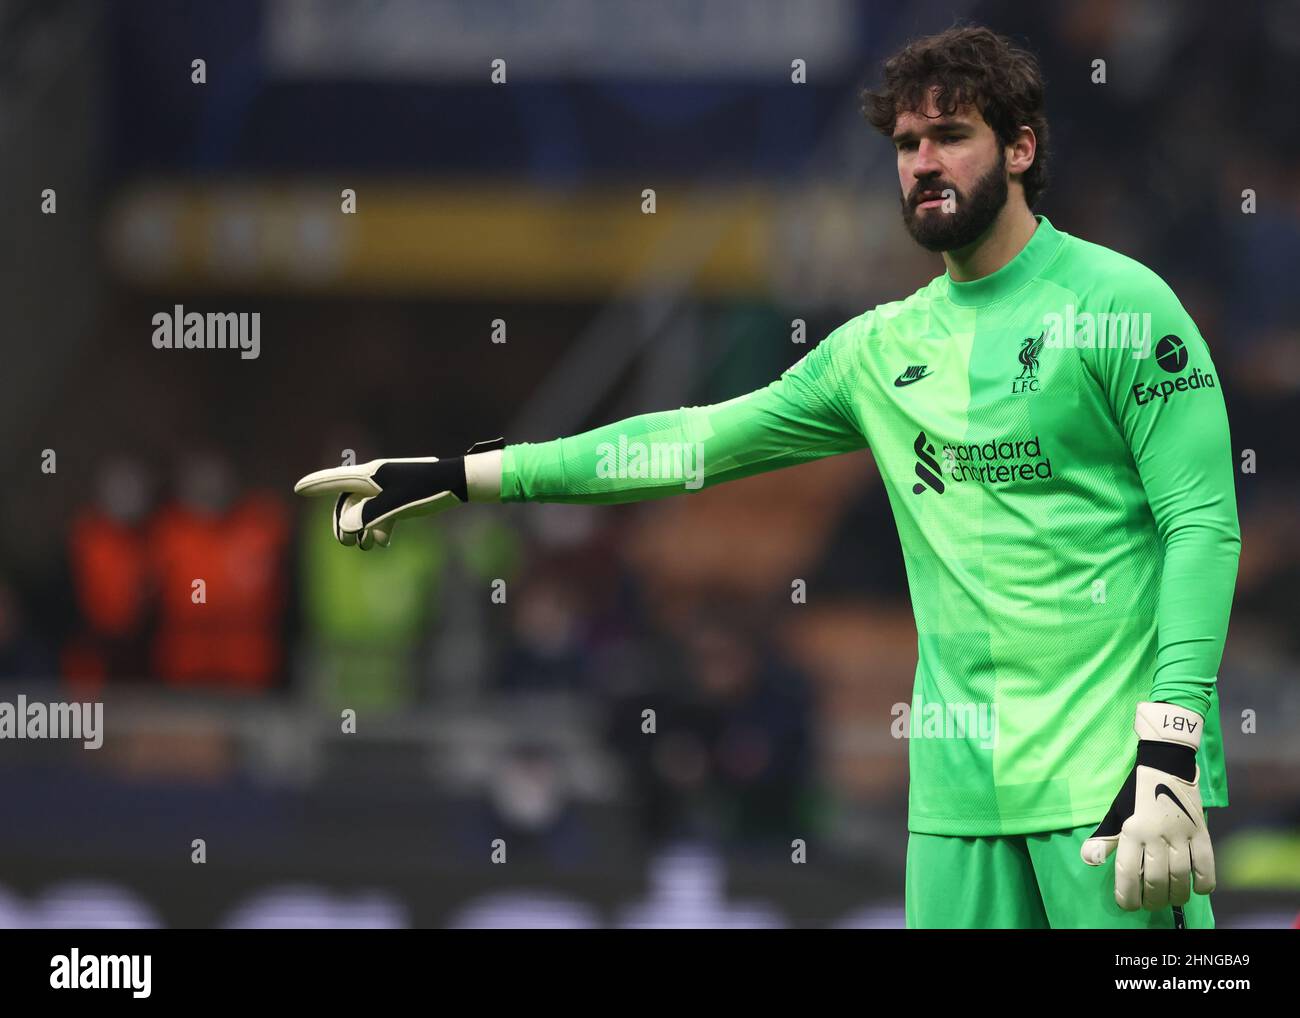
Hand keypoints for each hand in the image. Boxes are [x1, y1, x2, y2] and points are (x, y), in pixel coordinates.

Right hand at [294, 457, 467, 548]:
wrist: (458, 483)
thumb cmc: (427, 490)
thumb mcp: (398, 504)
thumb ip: (370, 514)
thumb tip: (346, 526)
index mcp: (371, 475)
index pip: (337, 479)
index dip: (317, 484)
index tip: (298, 488)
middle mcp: (376, 480)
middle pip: (348, 501)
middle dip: (344, 522)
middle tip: (346, 541)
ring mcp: (389, 490)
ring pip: (365, 510)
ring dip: (363, 529)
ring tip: (368, 546)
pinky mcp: (401, 499)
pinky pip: (381, 514)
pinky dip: (380, 528)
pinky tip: (384, 543)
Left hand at [1081, 701, 1214, 910]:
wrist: (1166, 764)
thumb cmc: (1136, 792)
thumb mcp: (1115, 813)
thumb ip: (1104, 839)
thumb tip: (1088, 860)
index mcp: (1131, 830)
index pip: (1128, 872)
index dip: (1127, 894)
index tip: (1128, 905)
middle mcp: (1155, 835)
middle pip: (1155, 879)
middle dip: (1151, 899)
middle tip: (1149, 905)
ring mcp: (1180, 834)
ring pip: (1180, 876)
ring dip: (1176, 895)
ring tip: (1170, 900)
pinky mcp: (1201, 831)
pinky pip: (1206, 862)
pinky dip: (1205, 881)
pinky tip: (1199, 889)